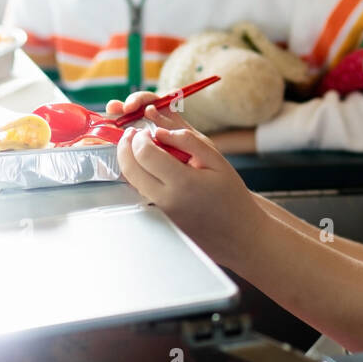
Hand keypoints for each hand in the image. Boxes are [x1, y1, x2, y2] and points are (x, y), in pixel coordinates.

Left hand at [109, 93, 264, 266]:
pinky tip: (150, 165)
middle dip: (125, 146)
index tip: (146, 129)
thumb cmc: (230, 196)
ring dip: (129, 160)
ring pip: (130, 180)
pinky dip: (137, 174)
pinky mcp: (158, 216)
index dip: (140, 137)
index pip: (145, 154)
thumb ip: (188, 141)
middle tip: (134, 133)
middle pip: (129, 168)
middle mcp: (166, 199)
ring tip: (141, 146)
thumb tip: (160, 131)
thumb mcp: (217, 160)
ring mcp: (160, 210)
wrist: (237, 232)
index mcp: (182, 182)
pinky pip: (139, 190)